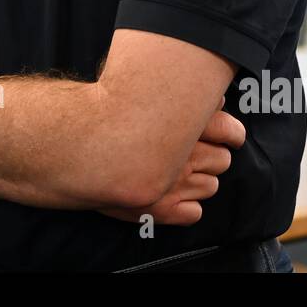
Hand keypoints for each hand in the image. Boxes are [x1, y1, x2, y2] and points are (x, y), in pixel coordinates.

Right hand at [99, 97, 245, 226]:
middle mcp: (186, 156)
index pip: (229, 130)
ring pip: (211, 187)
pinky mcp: (164, 210)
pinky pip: (194, 213)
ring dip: (201, 181)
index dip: (231, 133)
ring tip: (180, 174)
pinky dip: (187, 207)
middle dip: (213, 157)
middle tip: (194, 153)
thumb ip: (182, 96)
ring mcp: (177, 185)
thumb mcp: (143, 93)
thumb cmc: (106, 115)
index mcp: (186, 126)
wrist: (75, 148)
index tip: (228, 135)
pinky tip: (172, 196)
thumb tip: (216, 98)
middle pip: (222, 161)